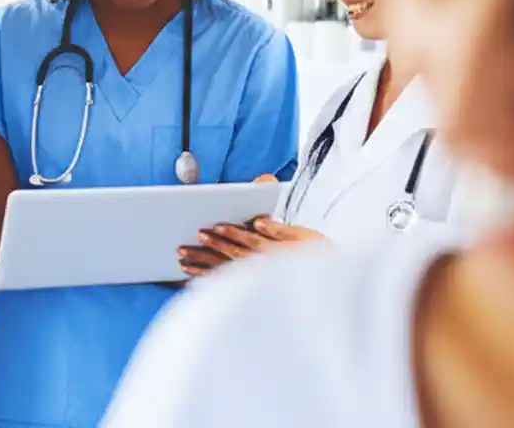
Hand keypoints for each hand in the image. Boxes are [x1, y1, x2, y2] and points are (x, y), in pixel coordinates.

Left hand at [179, 216, 325, 276]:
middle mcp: (264, 269)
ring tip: (182, 262)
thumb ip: (280, 229)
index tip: (212, 227)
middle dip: (208, 250)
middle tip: (185, 244)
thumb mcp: (306, 238)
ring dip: (203, 267)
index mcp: (276, 253)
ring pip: (226, 274)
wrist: (330, 288)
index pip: (248, 241)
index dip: (230, 234)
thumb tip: (258, 221)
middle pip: (231, 257)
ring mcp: (259, 282)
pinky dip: (210, 283)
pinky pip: (228, 288)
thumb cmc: (319, 257)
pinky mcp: (255, 291)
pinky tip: (194, 279)